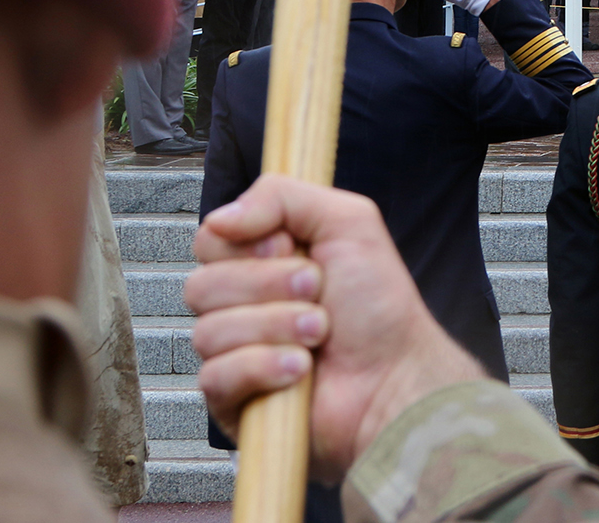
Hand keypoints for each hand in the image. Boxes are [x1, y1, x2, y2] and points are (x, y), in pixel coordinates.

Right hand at [186, 176, 487, 482]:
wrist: (396, 375)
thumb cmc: (379, 306)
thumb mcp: (348, 222)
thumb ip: (283, 196)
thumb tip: (221, 218)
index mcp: (260, 263)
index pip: (209, 241)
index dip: (246, 245)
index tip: (291, 249)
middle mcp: (241, 307)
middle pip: (201, 286)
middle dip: (268, 286)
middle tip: (317, 292)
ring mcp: (233, 355)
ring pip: (208, 332)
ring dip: (277, 327)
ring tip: (320, 333)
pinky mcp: (232, 401)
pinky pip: (215, 377)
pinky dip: (265, 367)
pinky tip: (300, 370)